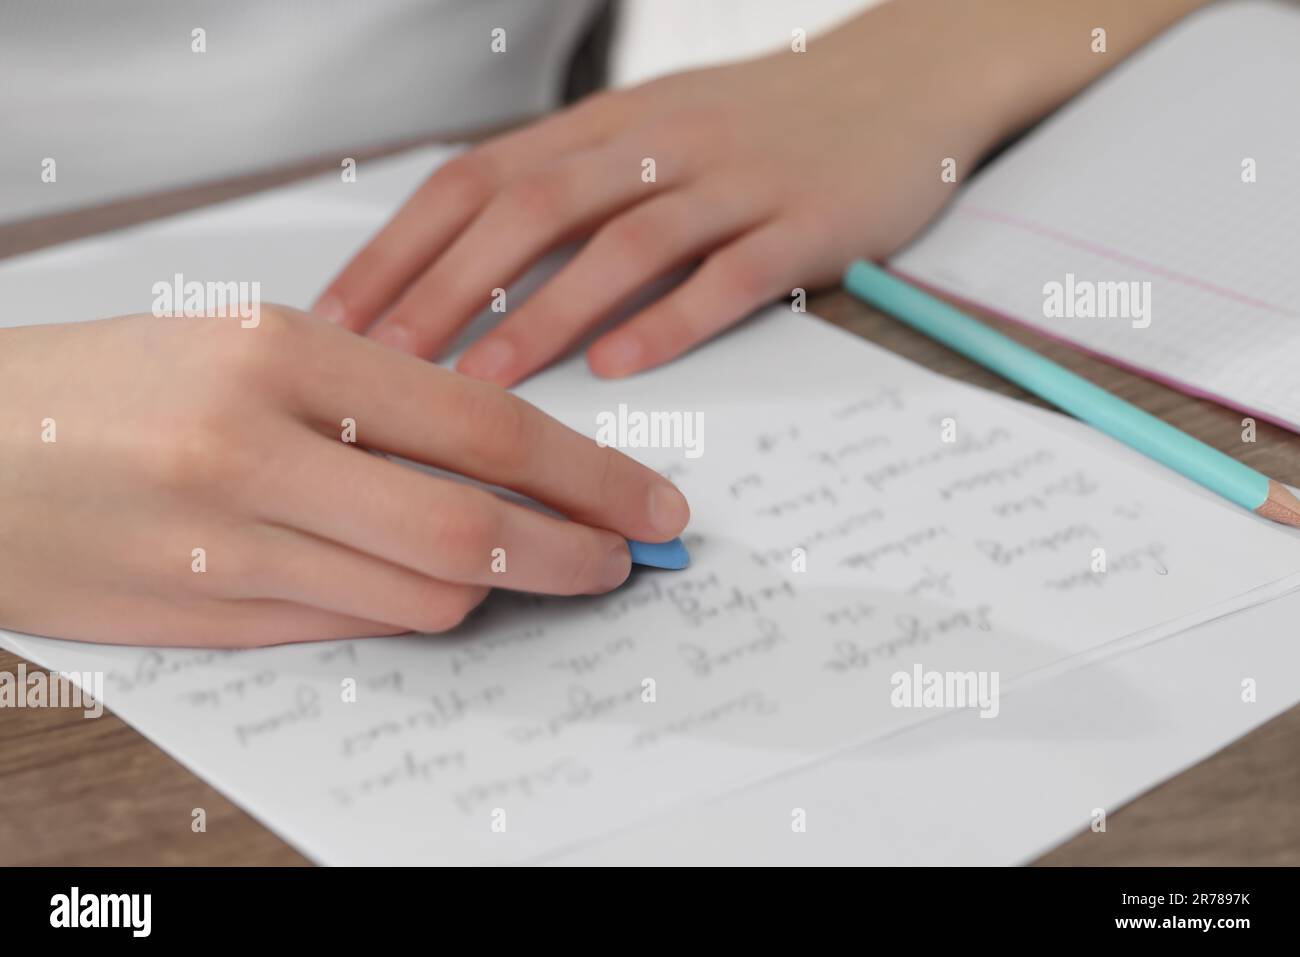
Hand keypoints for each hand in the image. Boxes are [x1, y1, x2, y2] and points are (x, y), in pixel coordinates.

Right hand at [0, 309, 688, 646]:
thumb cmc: (115, 385)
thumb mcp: (245, 345)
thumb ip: (370, 402)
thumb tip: (500, 461)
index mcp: (282, 355)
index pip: (483, 427)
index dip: (586, 474)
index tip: (648, 503)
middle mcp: (257, 452)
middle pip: (469, 531)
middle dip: (571, 553)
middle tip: (622, 560)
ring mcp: (226, 548)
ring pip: (420, 596)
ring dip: (496, 589)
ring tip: (532, 567)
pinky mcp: (206, 622)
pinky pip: (352, 630)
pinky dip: (411, 611)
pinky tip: (434, 589)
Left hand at [314, 0, 1017, 385]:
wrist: (898, 82)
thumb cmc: (757, 125)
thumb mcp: (649, 132)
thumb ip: (569, 186)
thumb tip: (464, 267)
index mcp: (603, 126)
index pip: (475, 181)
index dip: (400, 248)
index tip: (339, 317)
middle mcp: (654, 144)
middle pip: (528, 211)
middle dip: (446, 290)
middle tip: (382, 365)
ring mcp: (732, 179)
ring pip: (620, 244)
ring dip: (543, 315)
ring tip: (481, 387)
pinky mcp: (804, 221)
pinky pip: (728, 273)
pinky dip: (670, 321)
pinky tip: (621, 368)